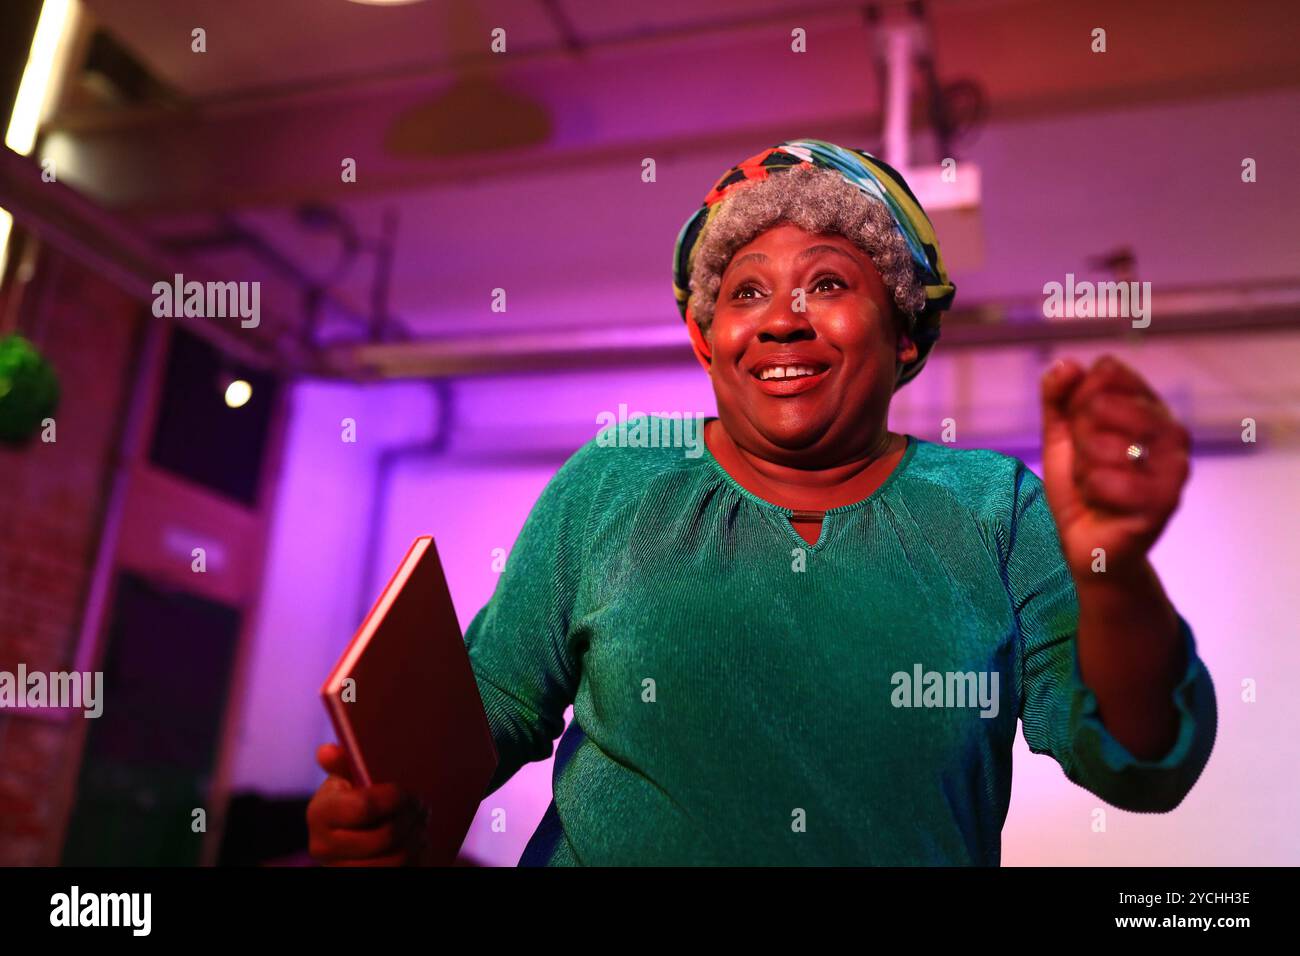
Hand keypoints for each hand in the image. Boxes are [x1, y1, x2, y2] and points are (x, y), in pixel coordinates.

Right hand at [305, 743, 428, 865]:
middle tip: (422, 806)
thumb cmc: (351, 798)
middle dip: (411, 818)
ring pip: (395, 860)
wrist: (346, 835)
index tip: (406, 791)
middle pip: (385, 836)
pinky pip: (398, 873)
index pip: (365, 807)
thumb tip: (328, 750)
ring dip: (416, 839)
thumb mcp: (345, 778)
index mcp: (320, 813)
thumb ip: (342, 762)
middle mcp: (323, 846)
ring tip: (422, 824)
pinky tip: (417, 842)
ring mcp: (341, 868)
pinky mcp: (359, 880)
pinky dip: (415, 858)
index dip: (394, 798)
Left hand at [1040, 354, 1190, 578]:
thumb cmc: (1081, 486)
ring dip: (1085, 470)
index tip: (1083, 431)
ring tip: (1098, 486)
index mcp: (1149, 407)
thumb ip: (1057, 397)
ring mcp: (1174, 464)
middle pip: (1100, 405)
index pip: (1106, 374)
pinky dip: (1092, 494)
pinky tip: (1106, 505)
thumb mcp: (1059, 436)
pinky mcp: (1166, 500)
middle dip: (1079, 440)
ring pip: (1101, 443)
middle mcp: (1171, 430)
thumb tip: (1067, 365)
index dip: (1078, 403)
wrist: (1088, 543)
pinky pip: (1105, 480)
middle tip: (1090, 464)